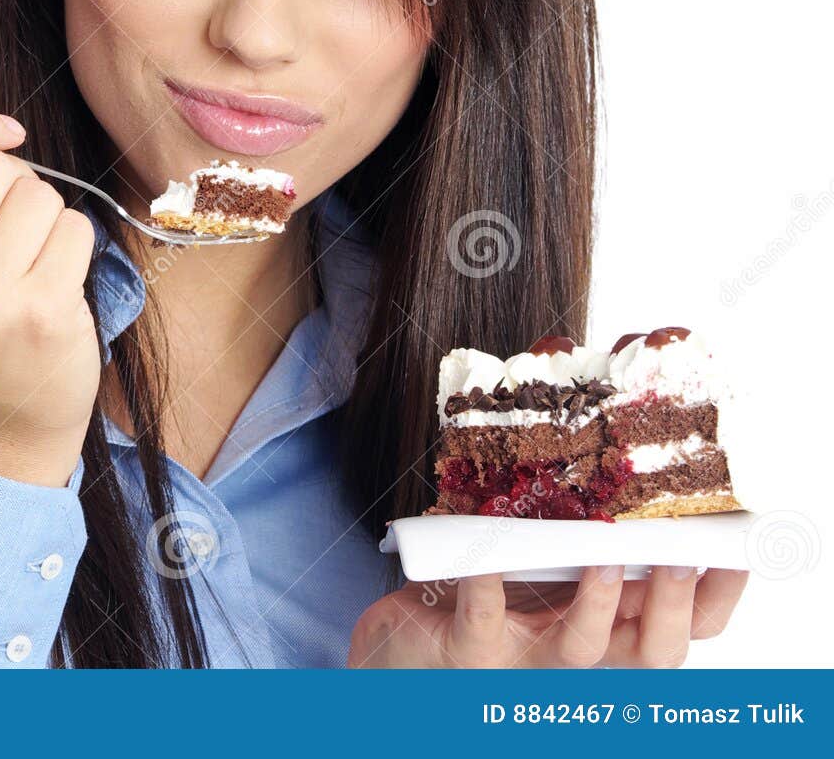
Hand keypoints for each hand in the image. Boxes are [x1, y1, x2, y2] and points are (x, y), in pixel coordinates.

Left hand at [347, 564, 748, 667]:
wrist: (398, 650)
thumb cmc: (476, 602)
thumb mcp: (538, 571)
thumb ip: (579, 540)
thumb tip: (622, 477)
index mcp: (603, 627)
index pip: (682, 630)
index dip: (716, 600)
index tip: (736, 551)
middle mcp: (573, 651)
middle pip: (652, 652)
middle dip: (677, 609)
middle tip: (683, 561)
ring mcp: (522, 657)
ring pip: (581, 649)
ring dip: (599, 604)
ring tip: (606, 559)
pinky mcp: (465, 651)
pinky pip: (482, 621)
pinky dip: (486, 586)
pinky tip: (487, 555)